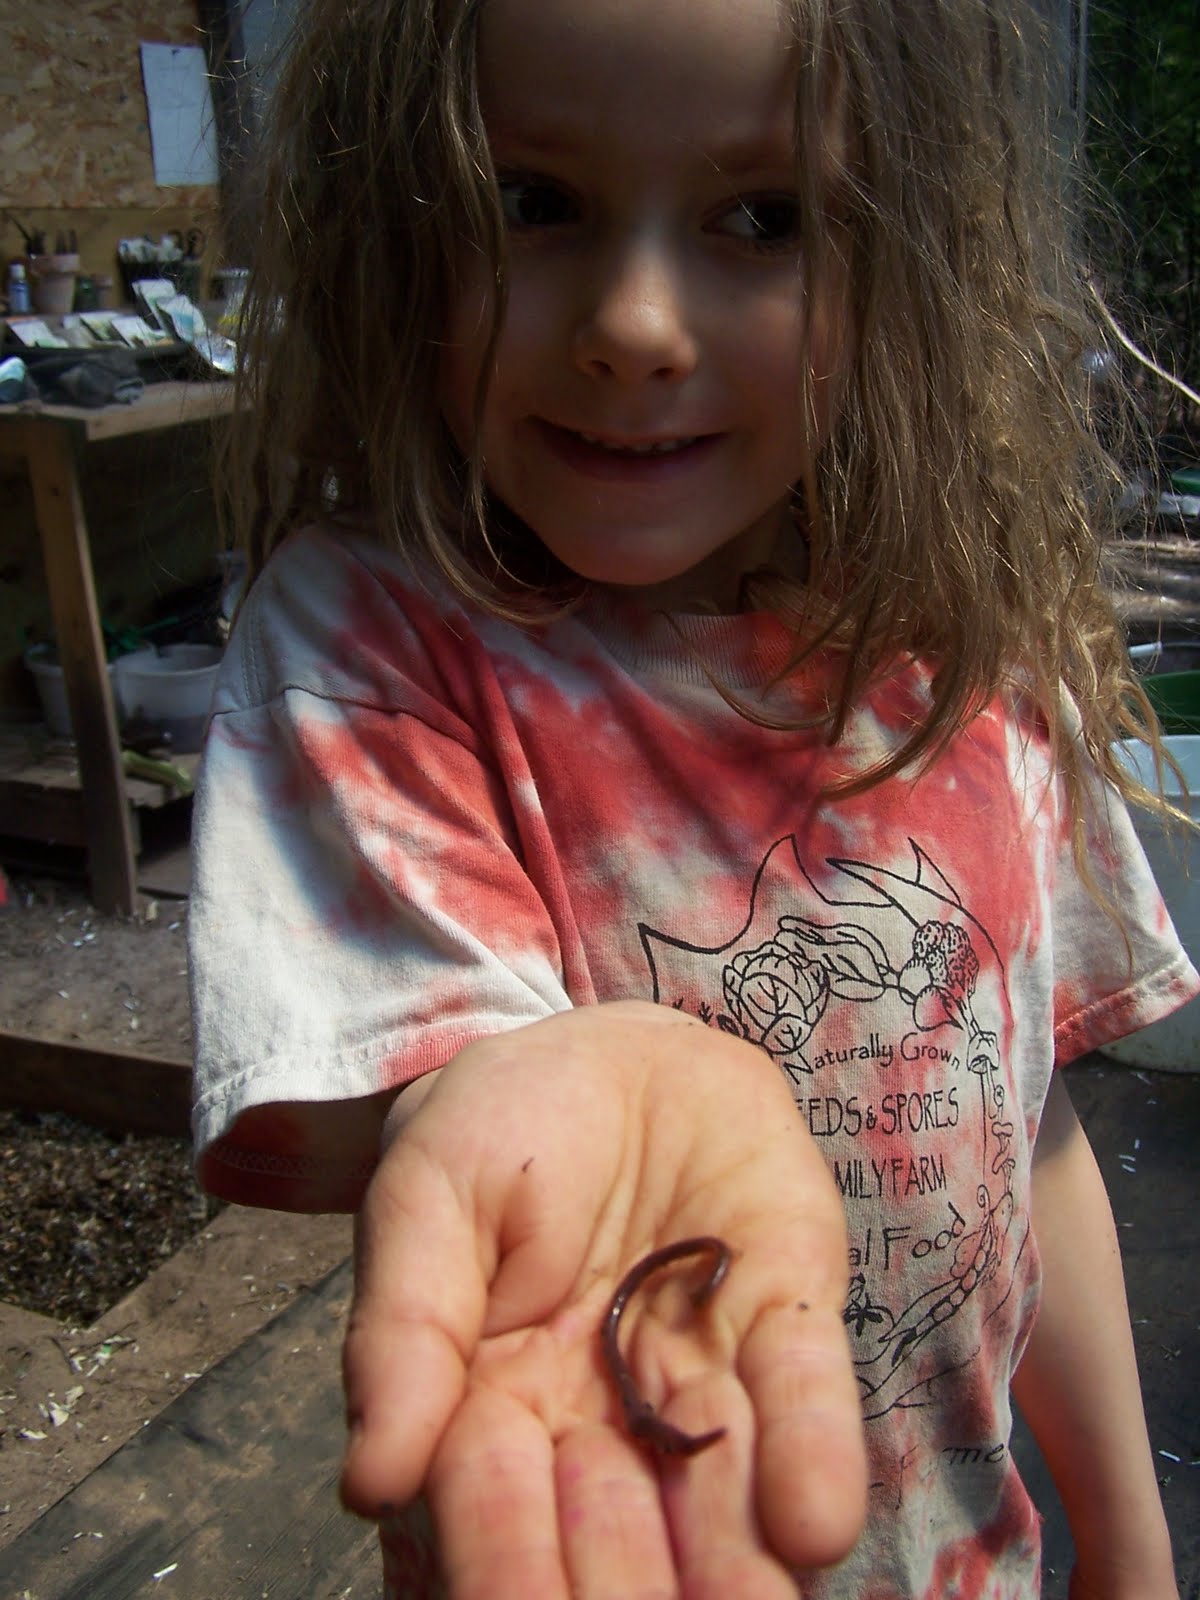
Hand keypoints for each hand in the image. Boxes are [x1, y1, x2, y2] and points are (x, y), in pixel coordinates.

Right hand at [341, 1001, 866, 1598]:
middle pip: (614, 1527)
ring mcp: (698, 1365)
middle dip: (627, 1593)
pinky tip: (813, 1519)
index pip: (496, 1506)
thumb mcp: (426, 1195)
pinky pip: (799, 1382)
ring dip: (733, 1567)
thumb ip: (404, 1328)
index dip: (506, 1565)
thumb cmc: (499, 1128)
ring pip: (715, 1482)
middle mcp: (604, 1413)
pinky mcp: (785, 1308)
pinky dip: (811, 1446)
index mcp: (494, 1402)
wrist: (608, 1049)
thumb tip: (370, 1479)